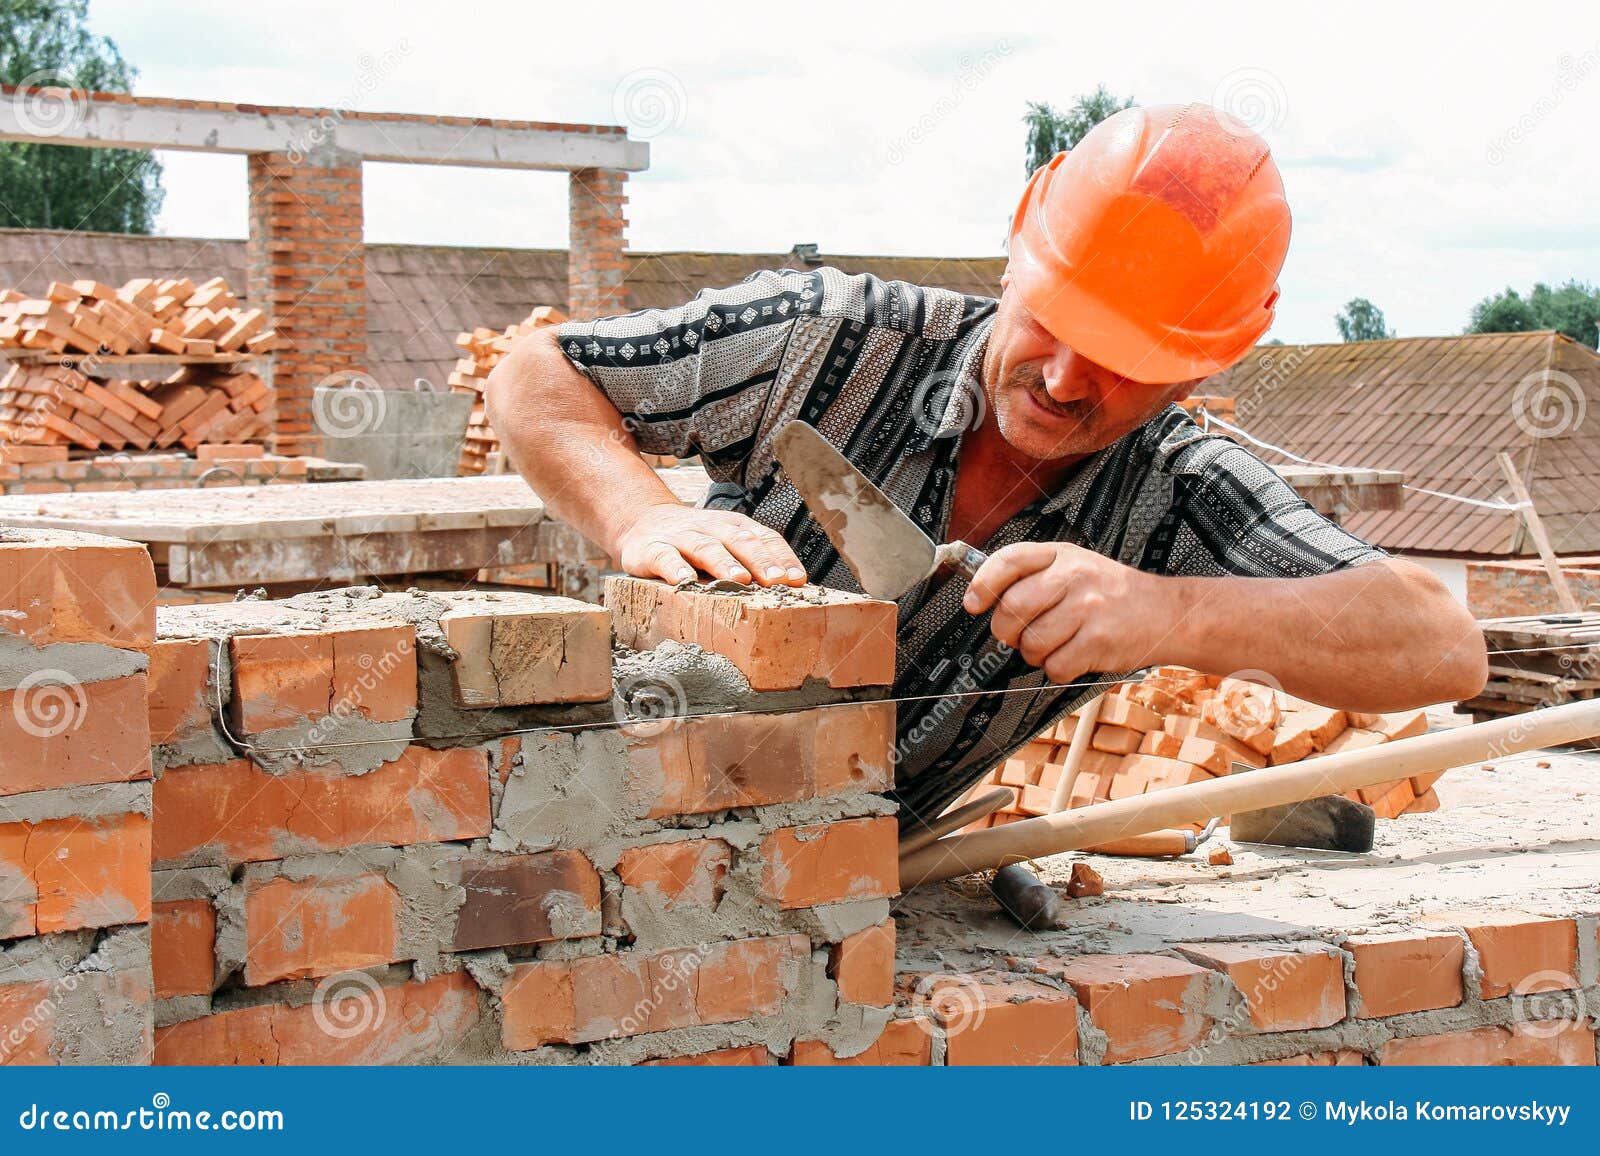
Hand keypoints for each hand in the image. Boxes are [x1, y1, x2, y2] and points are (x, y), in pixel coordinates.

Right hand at [614, 504, 807, 586]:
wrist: (643, 523)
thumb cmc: (695, 543)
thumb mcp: (725, 545)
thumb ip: (752, 564)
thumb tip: (791, 592)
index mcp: (734, 527)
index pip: (763, 538)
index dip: (781, 557)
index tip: (797, 579)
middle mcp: (710, 527)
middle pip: (738, 540)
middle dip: (760, 560)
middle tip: (777, 580)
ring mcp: (680, 537)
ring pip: (704, 546)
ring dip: (723, 562)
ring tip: (739, 579)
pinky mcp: (651, 549)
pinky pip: (664, 557)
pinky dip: (674, 567)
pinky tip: (684, 580)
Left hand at [962, 542, 1172, 682]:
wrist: (1167, 613)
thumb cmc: (1114, 593)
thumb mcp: (1077, 566)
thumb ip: (1036, 574)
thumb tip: (986, 593)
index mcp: (1062, 555)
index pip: (1010, 560)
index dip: (983, 584)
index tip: (972, 603)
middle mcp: (1074, 577)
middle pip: (1013, 607)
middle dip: (1006, 630)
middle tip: (1016, 634)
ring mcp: (1087, 609)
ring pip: (1032, 642)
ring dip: (1033, 653)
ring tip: (1052, 645)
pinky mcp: (1099, 641)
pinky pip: (1055, 666)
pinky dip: (1057, 669)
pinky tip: (1072, 657)